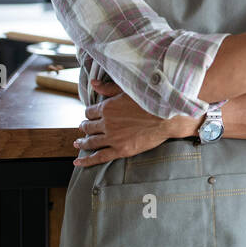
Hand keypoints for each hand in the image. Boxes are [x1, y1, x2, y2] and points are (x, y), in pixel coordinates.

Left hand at [71, 79, 201, 166]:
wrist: (168, 118)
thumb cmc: (151, 101)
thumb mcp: (128, 91)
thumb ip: (109, 88)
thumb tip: (93, 83)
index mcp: (107, 107)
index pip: (90, 112)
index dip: (89, 114)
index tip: (91, 116)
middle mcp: (107, 123)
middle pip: (88, 127)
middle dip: (84, 127)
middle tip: (83, 129)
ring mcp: (113, 138)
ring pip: (90, 141)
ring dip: (82, 142)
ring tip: (77, 144)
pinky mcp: (120, 150)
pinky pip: (99, 157)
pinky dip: (86, 161)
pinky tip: (78, 162)